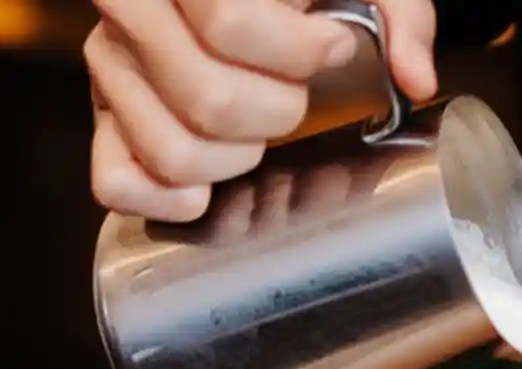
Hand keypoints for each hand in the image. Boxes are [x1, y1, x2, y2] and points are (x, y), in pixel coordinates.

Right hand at [84, 0, 436, 221]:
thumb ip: (398, 12)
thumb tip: (416, 78)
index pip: (228, 23)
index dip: (302, 50)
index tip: (336, 44)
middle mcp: (131, 12)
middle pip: (209, 99)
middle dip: (279, 111)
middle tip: (296, 92)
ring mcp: (111, 70)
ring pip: (173, 152)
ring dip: (238, 158)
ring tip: (259, 126)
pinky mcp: (106, 120)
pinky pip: (114, 182)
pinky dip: (168, 197)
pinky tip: (212, 185)